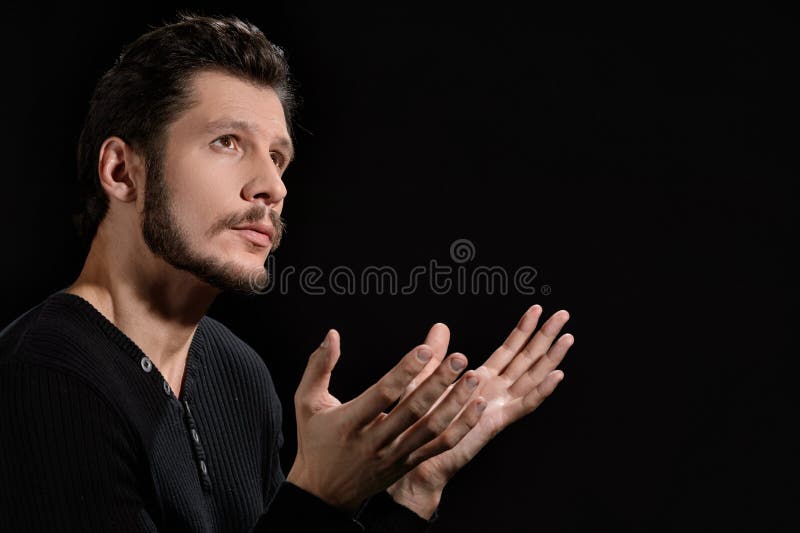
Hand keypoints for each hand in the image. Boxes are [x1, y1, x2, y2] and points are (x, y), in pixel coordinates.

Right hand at [286, 328, 487, 512]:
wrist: (324, 493)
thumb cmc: (315, 441)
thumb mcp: (306, 402)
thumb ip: (319, 366)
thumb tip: (333, 334)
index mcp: (349, 423)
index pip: (382, 394)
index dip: (405, 371)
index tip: (426, 350)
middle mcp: (374, 442)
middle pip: (412, 410)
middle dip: (438, 383)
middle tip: (460, 359)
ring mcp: (394, 456)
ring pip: (431, 430)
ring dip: (456, 404)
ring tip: (474, 378)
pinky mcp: (408, 464)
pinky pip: (440, 447)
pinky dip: (461, 427)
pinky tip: (477, 406)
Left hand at [387, 305, 573, 518]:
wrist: (414, 459)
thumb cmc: (418, 423)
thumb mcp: (424, 379)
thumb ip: (436, 353)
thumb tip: (440, 325)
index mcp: (482, 380)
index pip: (508, 350)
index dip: (523, 329)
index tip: (537, 308)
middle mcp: (495, 391)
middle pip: (527, 359)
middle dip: (545, 336)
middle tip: (563, 314)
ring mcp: (499, 406)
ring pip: (532, 378)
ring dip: (551, 358)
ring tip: (567, 338)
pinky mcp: (495, 422)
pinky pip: (522, 405)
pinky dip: (541, 391)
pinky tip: (556, 375)